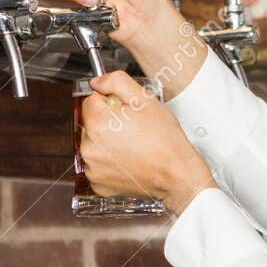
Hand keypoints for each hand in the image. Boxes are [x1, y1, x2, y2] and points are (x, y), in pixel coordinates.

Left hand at [80, 70, 215, 215]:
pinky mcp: (98, 184)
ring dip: (107, 144)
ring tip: (132, 147)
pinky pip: (98, 166)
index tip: (126, 113)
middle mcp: (89, 147)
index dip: (110, 103)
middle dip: (107, 124)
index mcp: (97, 122)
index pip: (90, 101)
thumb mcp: (145, 99)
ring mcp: (93, 168)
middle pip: (90, 124)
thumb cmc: (164, 140)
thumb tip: (97, 82)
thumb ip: (116, 81)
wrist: (176, 174)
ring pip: (94, 145)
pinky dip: (110, 164)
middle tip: (133, 130)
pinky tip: (128, 161)